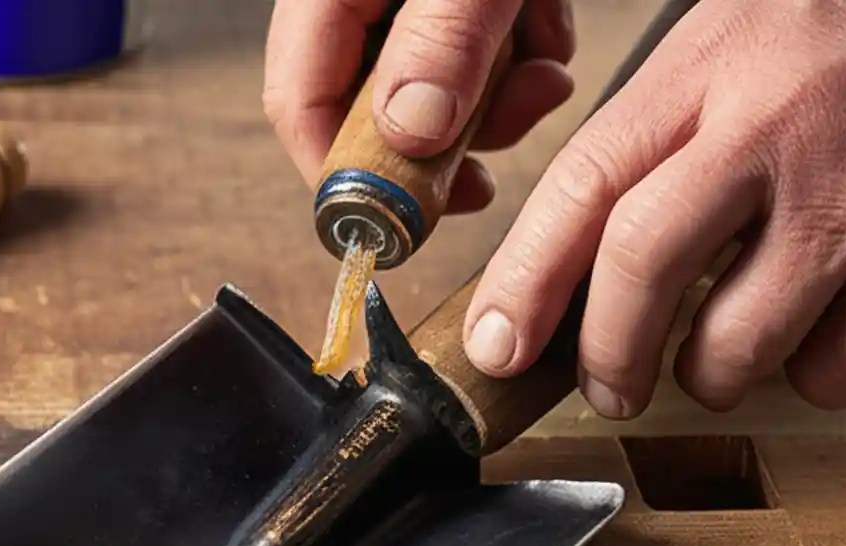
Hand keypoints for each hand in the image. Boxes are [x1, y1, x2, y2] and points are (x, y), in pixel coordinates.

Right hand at [263, 0, 575, 212]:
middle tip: (486, 175)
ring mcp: (405, 5)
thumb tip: (409, 135)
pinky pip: (477, 52)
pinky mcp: (455, 2)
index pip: (300, 104)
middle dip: (445, 145)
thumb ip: (441, 41)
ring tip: (544, 73)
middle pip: (369, 110)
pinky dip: (520, 53)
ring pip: (435, 91)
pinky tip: (544, 15)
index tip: (403, 223)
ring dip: (498, 99)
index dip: (344, 177)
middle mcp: (354, 2)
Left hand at [463, 0, 845, 415]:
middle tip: (606, 390)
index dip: (525, 281)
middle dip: (610, 350)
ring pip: (747, 332)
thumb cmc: (813, 41)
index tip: (496, 346)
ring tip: (709, 363)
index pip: (584, 186)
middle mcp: (772, 125)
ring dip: (711, 373)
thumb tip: (566, 270)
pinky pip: (835, 356)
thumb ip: (647, 146)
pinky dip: (807, 371)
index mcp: (701, 73)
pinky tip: (800, 337)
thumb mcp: (713, 57)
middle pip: (646, 260)